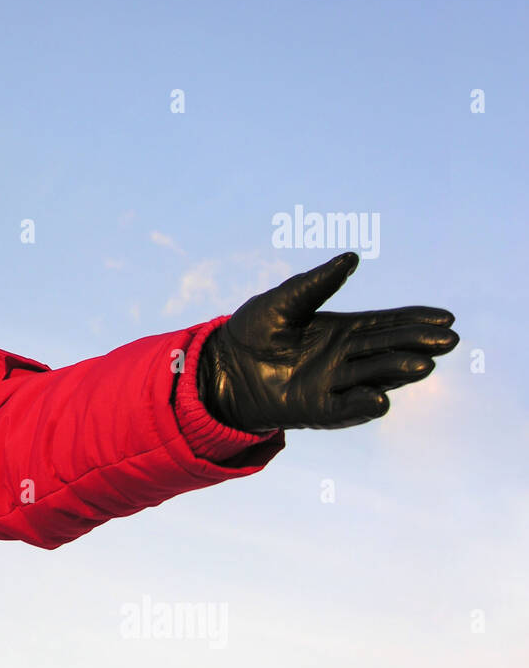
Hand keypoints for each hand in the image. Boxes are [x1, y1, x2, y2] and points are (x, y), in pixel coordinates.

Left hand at [197, 252, 458, 430]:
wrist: (219, 367)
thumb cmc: (251, 331)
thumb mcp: (283, 301)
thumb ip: (316, 283)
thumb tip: (352, 258)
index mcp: (341, 330)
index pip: (385, 324)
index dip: (415, 321)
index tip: (445, 317)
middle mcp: (344, 358)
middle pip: (388, 349)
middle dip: (418, 344)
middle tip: (448, 340)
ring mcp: (332, 384)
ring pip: (373, 377)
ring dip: (398, 373)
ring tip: (424, 365)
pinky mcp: (316, 409)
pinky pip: (344, 409)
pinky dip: (361, 406)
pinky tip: (380, 399)